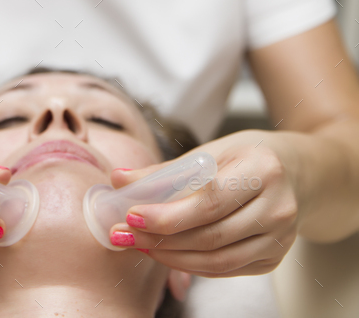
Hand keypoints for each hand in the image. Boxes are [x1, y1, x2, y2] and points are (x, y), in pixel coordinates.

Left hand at [108, 129, 298, 276]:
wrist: (297, 172)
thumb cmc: (249, 155)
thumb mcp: (213, 151)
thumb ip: (167, 170)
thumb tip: (120, 180)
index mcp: (263, 170)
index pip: (209, 202)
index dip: (168, 214)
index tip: (132, 214)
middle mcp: (278, 208)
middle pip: (211, 235)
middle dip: (161, 238)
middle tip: (125, 234)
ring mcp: (280, 238)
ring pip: (218, 260)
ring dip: (172, 257)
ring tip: (140, 244)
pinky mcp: (274, 259)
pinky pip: (226, 269)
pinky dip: (193, 265)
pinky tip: (167, 253)